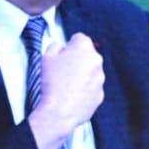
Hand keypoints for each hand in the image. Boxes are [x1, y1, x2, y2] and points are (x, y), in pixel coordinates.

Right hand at [28, 32, 104, 148]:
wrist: (60, 111)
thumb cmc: (53, 83)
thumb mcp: (47, 57)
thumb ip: (55, 46)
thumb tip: (60, 48)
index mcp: (85, 49)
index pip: (80, 38)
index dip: (70, 44)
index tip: (65, 51)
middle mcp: (97, 62)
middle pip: (88, 55)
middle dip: (78, 59)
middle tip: (63, 68)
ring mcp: (101, 79)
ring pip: (91, 71)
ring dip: (82, 74)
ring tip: (66, 83)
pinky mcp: (100, 94)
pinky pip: (92, 86)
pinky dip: (85, 88)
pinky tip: (72, 93)